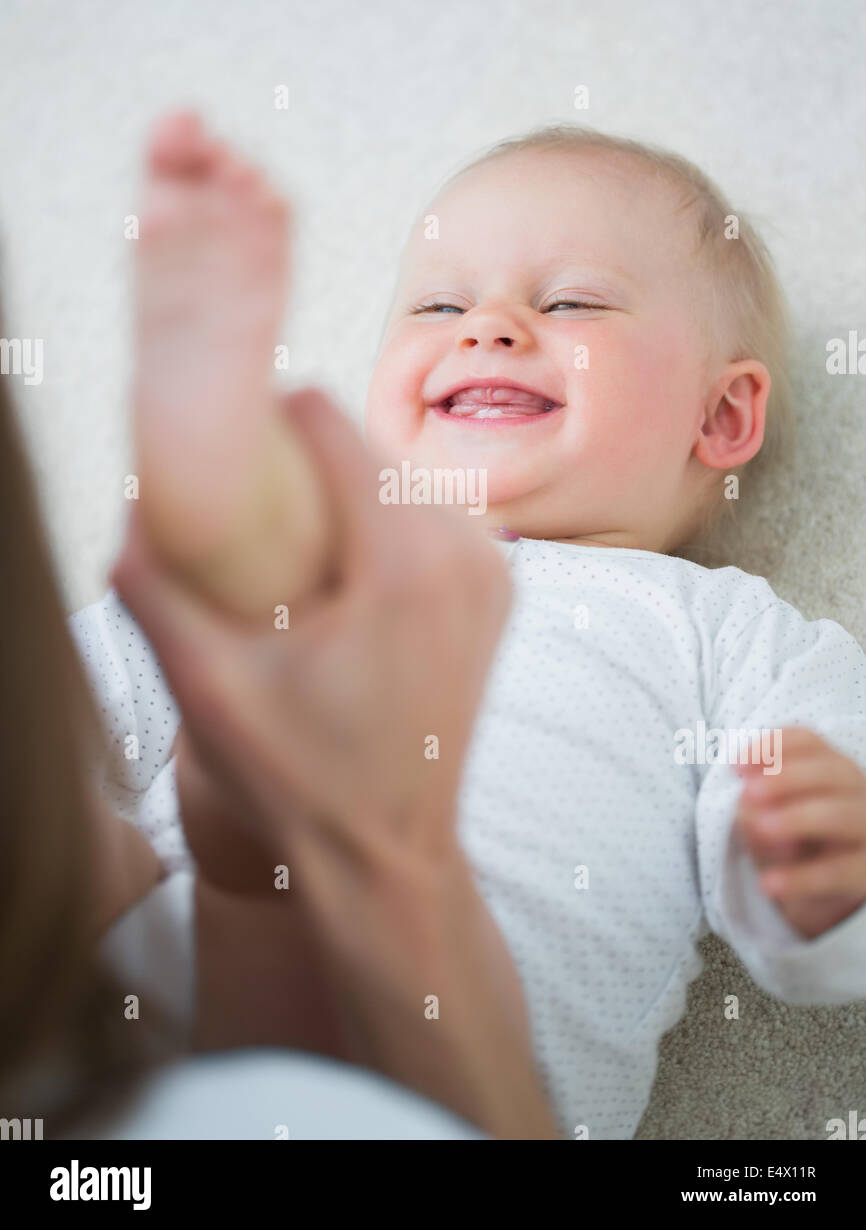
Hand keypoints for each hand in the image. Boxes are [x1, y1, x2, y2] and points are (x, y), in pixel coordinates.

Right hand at [112, 387, 510, 879]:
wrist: (388, 854)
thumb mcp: (206, 688)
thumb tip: (133, 517)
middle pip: (363, 443)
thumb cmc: (299, 779)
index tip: (226, 446)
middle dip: (299, 456)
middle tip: (247, 501)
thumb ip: (154, 591)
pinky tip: (339, 570)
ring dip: (341, 488)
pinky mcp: (497, 587)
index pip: (327, 417)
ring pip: (398, 474)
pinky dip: (380, 521)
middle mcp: (464, 552)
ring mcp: (492, 569)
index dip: (265, 412)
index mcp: (404, 563)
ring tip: (289, 542)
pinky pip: (428, 515)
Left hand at [735, 727, 865, 938]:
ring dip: (797, 818)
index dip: (772, 746)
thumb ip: (754, 808)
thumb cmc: (789, 842)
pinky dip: (802, 878)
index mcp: (830, 769)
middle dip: (787, 778)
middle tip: (749, 792)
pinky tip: (768, 883)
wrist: (817, 895)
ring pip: (840, 815)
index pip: (808, 742)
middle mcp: (857, 792)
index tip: (736, 764)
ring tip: (762, 830)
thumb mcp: (765, 820)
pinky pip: (839, 872)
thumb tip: (752, 810)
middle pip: (831, 772)